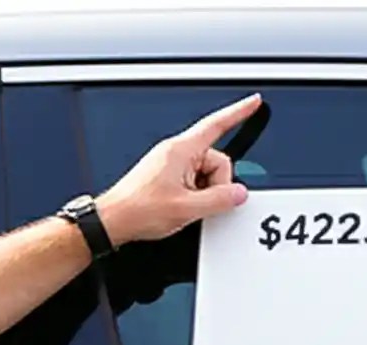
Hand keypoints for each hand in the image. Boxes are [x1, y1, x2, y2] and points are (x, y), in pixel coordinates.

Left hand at [96, 93, 263, 245]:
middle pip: (216, 161)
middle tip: (198, 203)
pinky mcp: (164, 176)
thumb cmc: (138, 209)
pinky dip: (192, 195)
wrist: (112, 221)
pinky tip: (179, 207)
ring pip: (205, 174)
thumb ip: (219, 200)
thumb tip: (238, 194)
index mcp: (181, 150)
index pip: (216, 124)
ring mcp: (169, 164)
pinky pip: (191, 181)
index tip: (254, 102)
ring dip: (202, 193)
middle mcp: (175, 152)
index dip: (238, 112)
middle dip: (215, 184)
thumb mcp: (187, 208)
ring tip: (183, 207)